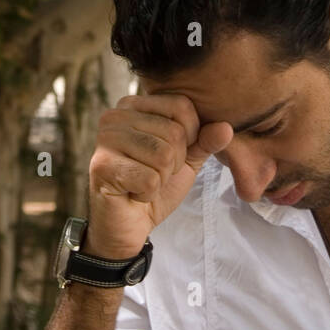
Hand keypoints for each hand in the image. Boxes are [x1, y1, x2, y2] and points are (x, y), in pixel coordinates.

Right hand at [84, 92, 232, 259]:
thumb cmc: (154, 185)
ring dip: (161, 179)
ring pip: (164, 156)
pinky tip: (132, 194)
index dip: (190, 137)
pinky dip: (148, 193)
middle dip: (174, 163)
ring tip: (142, 182)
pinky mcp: (102, 167)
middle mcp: (115, 115)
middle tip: (152, 174)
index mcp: (134, 105)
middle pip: (174, 133)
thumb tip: (227, 128)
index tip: (170, 156)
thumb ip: (205, 140)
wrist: (129, 224)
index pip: (182, 106)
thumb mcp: (186, 159)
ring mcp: (105, 140)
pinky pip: (149, 179)